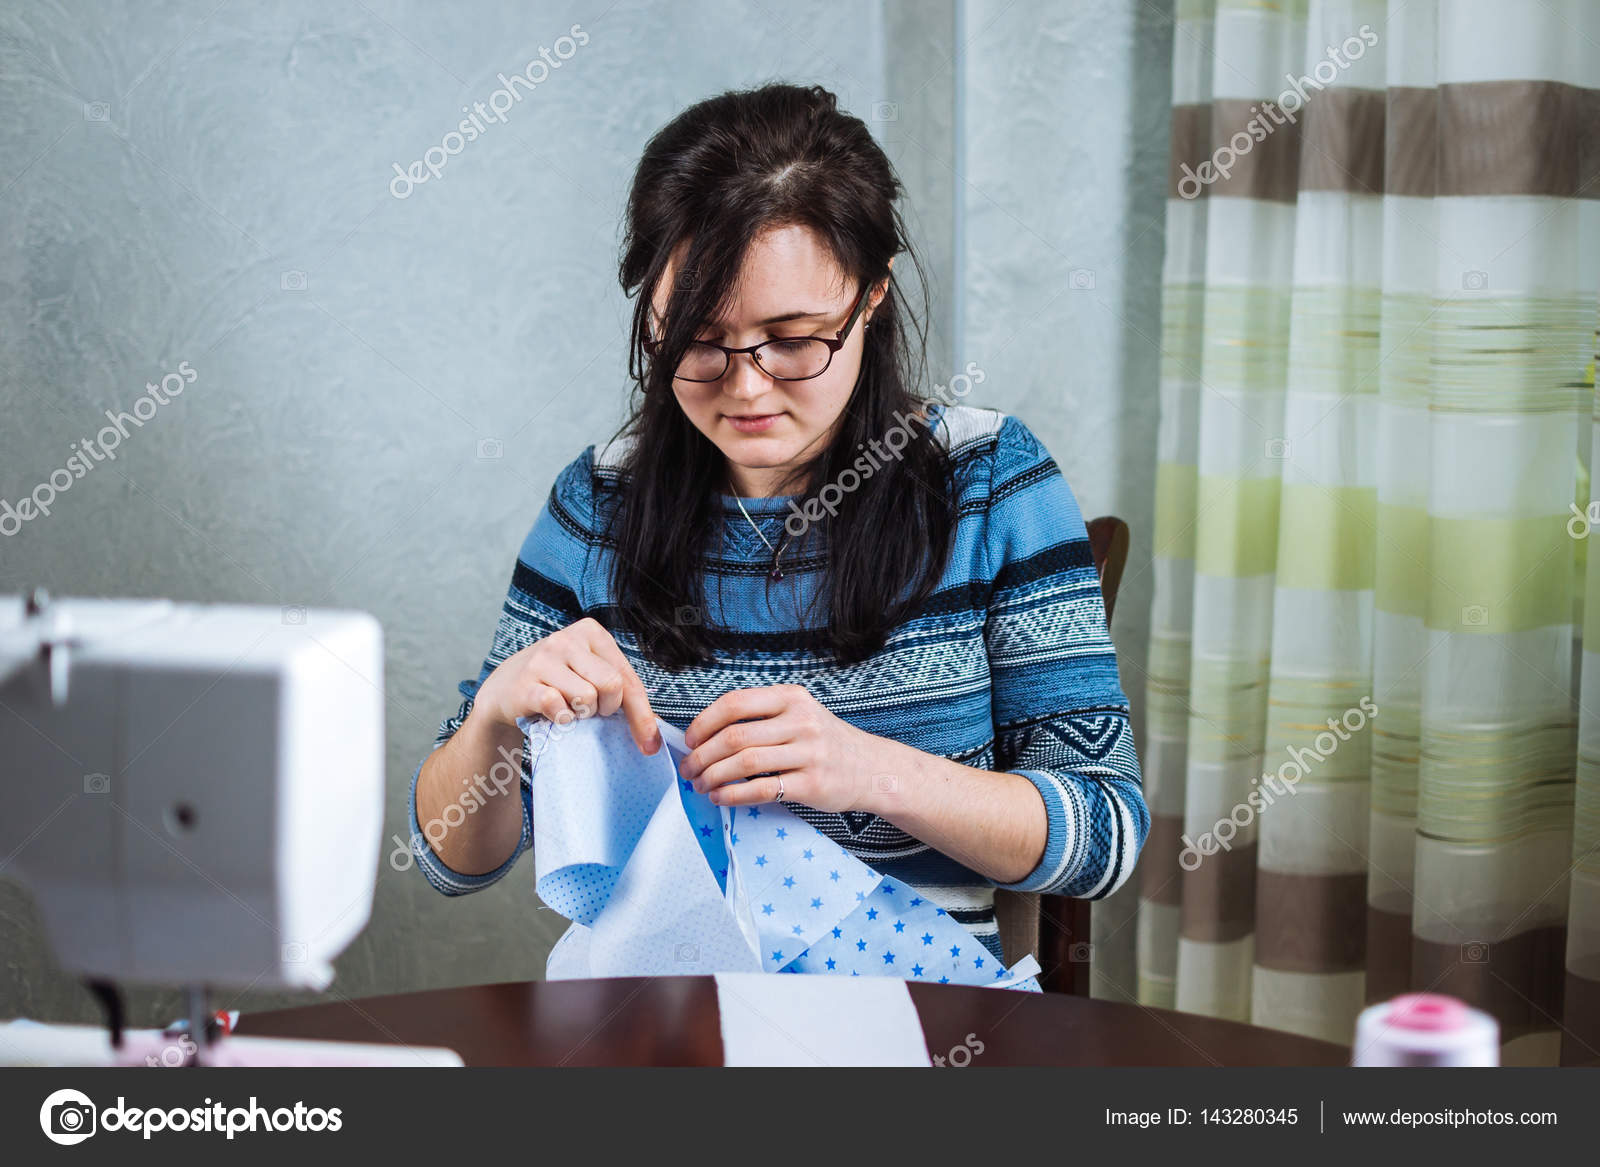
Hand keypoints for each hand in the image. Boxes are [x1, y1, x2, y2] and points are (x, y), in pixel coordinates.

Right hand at [471, 617, 660, 754]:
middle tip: (592, 711)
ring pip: (587, 698)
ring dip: (581, 713)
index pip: (627, 677)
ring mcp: (544, 658)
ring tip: (567, 707)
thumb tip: (653, 731)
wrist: (505, 689)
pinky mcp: (526, 682)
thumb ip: (620, 692)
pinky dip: (561, 719)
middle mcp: (567, 639)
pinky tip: (553, 713)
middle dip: (607, 708)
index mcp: (591, 633)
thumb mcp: (589, 675)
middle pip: (612, 685)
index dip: (642, 714)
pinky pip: (558, 708)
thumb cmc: (557, 683)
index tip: (649, 744)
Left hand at [678, 683, 891, 811]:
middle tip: (689, 769)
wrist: (872, 768)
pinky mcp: (811, 784)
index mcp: (791, 697)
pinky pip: (761, 789)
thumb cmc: (825, 741)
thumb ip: (761, 717)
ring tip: (700, 784)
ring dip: (713, 776)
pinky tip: (720, 797)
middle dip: (702, 755)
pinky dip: (733, 795)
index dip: (704, 722)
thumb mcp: (800, 714)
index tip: (690, 740)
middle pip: (735, 737)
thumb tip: (706, 734)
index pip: (734, 703)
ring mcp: (808, 753)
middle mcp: (800, 721)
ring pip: (744, 763)